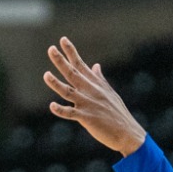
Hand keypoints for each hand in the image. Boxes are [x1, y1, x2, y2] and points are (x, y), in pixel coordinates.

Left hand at [43, 37, 147, 155]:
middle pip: (72, 74)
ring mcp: (88, 104)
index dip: (71, 52)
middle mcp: (91, 91)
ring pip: (68, 92)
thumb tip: (95, 65)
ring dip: (56, 84)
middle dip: (61, 61)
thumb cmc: (117, 113)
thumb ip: (99, 79)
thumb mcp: (110, 92)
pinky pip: (71, 114)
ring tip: (46, 75)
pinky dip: (61, 110)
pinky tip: (52, 106)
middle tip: (51, 49)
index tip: (62, 39)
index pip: (80, 65)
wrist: (127, 132)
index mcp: (95, 84)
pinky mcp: (87, 118)